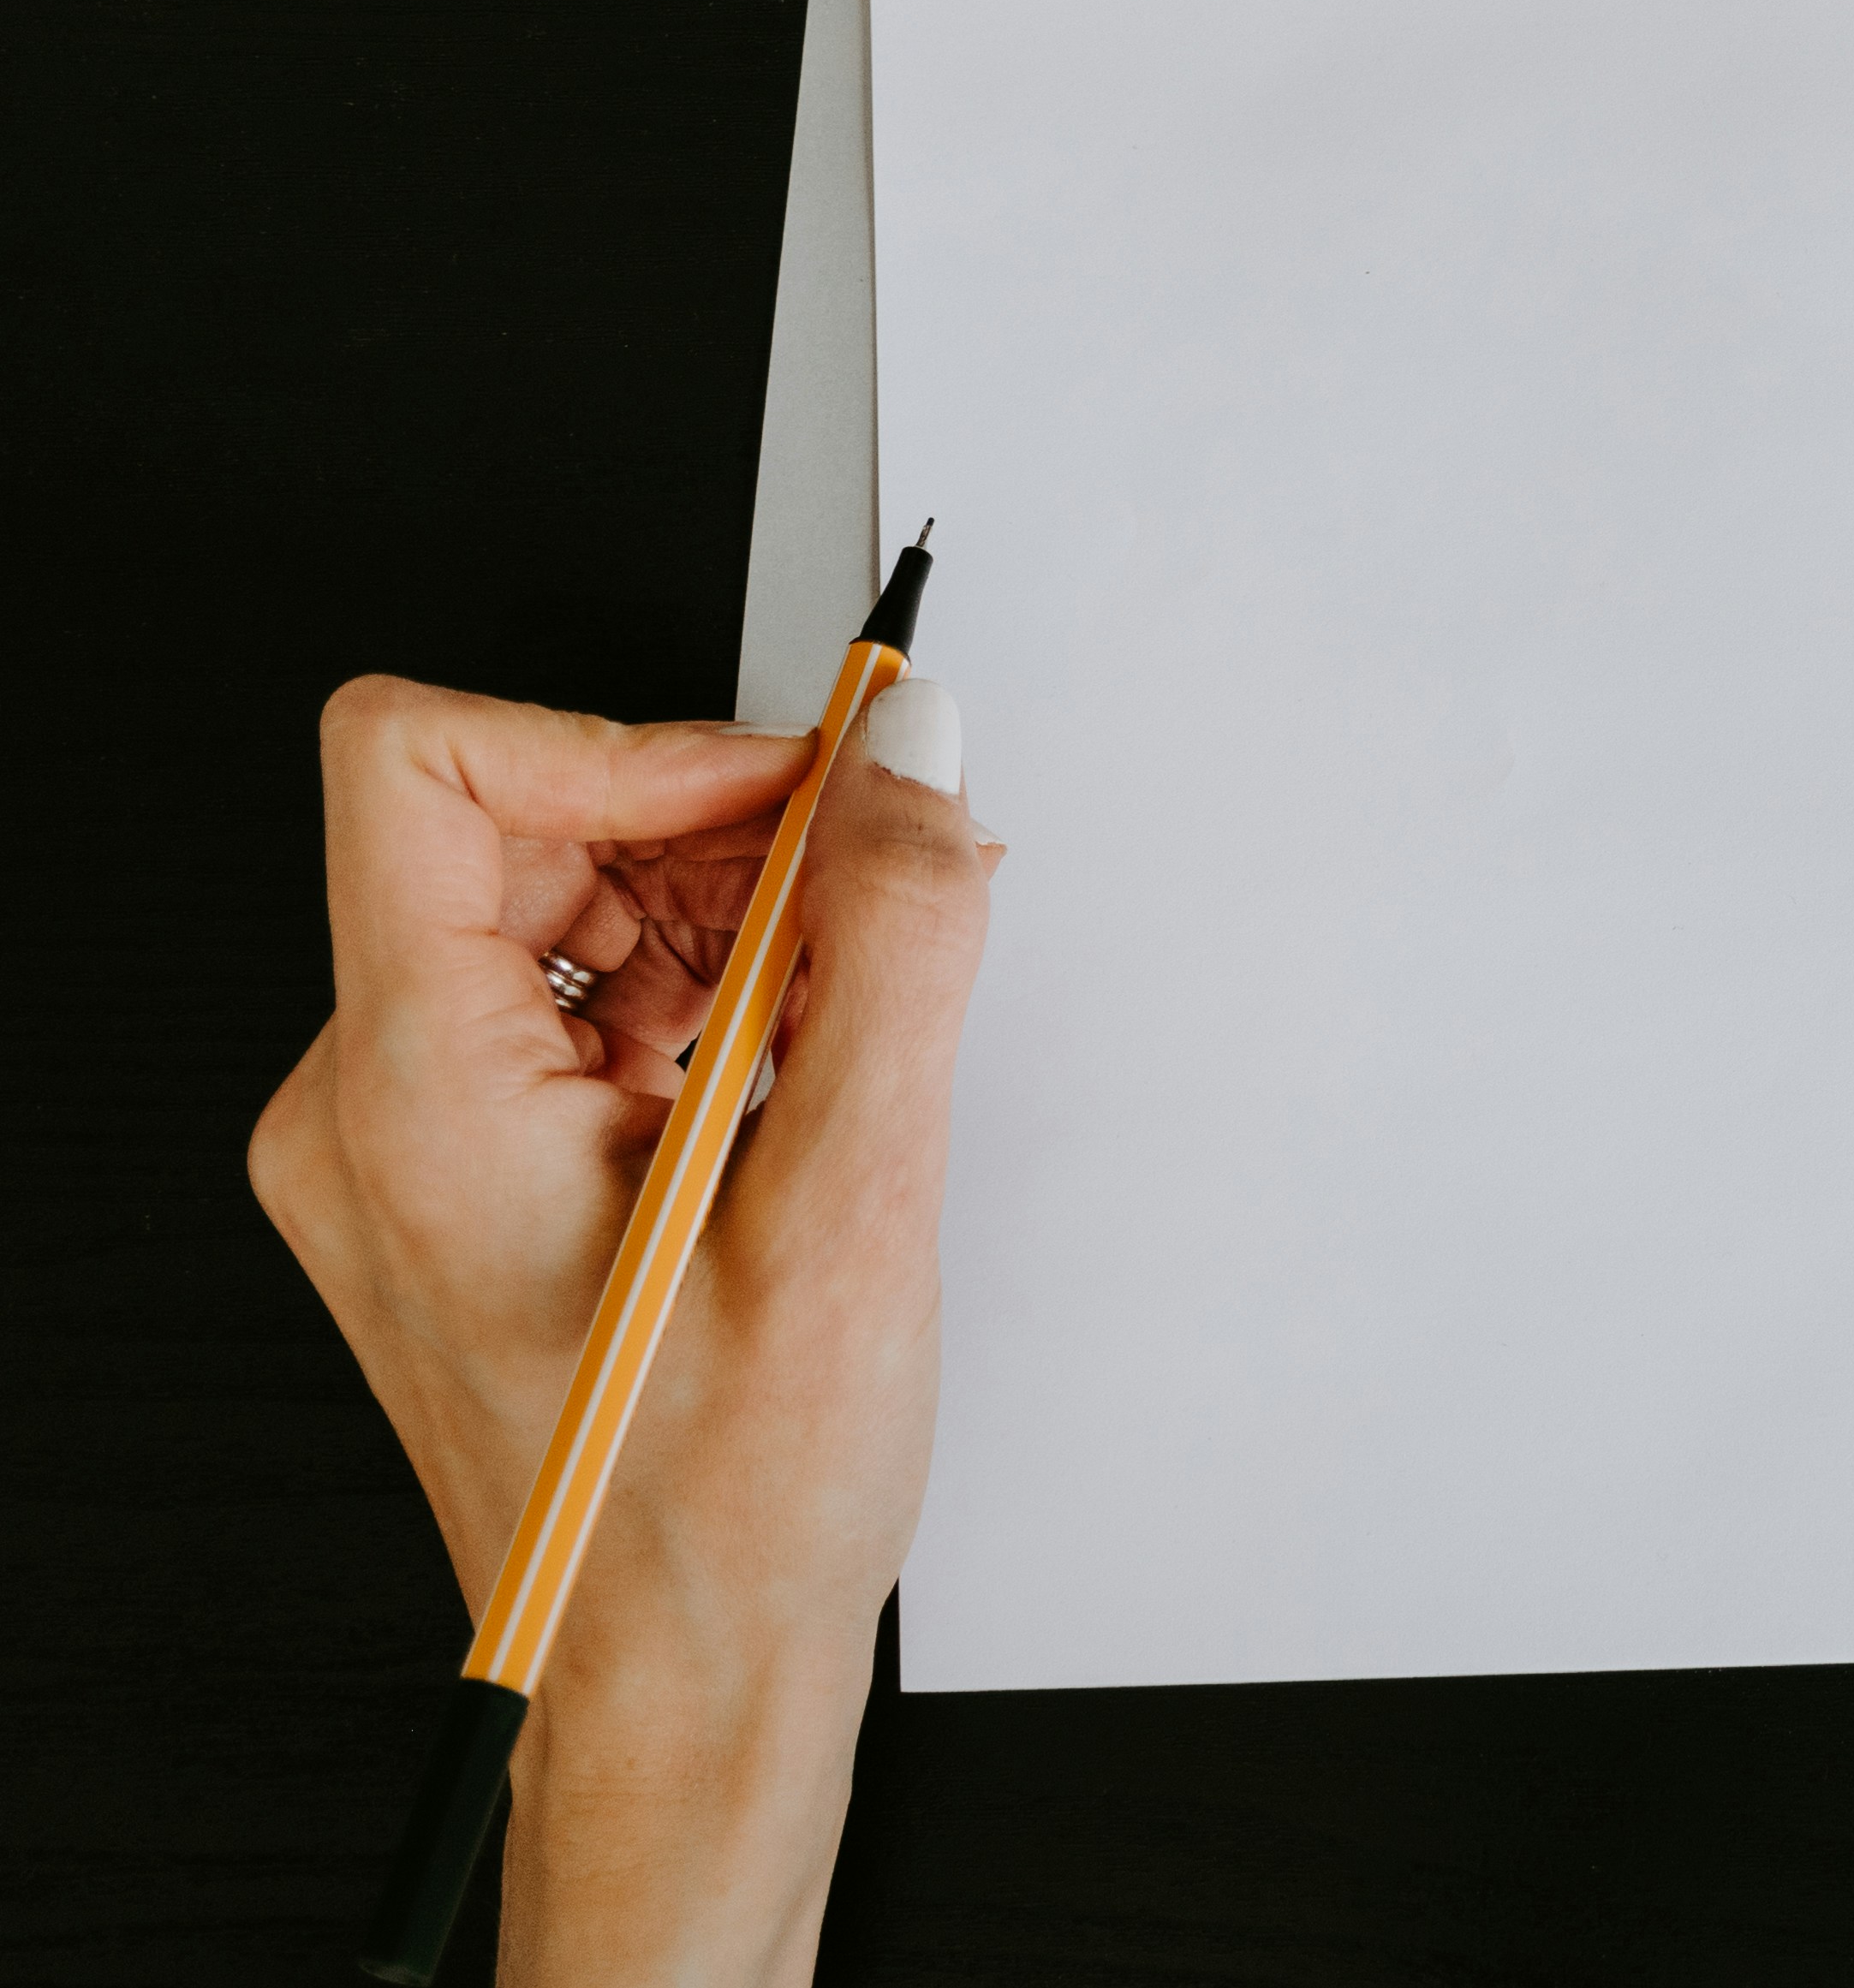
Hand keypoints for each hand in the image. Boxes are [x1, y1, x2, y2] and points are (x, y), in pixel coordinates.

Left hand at [252, 675, 993, 1985]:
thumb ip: (892, 947)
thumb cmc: (721, 1517)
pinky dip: (698, 995)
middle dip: (710, 836)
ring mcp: (402, 1141)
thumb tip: (912, 762)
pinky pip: (565, 997)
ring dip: (720, 919)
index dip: (626, 742)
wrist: (676, 1688)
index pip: (425, 763)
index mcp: (411, 1101)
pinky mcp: (460, 1169)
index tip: (782, 794)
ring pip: (546, 904)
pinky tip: (800, 1074)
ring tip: (849, 1019)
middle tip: (869, 898)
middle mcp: (363, 1106)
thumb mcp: (853, 1208)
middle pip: (504, 825)